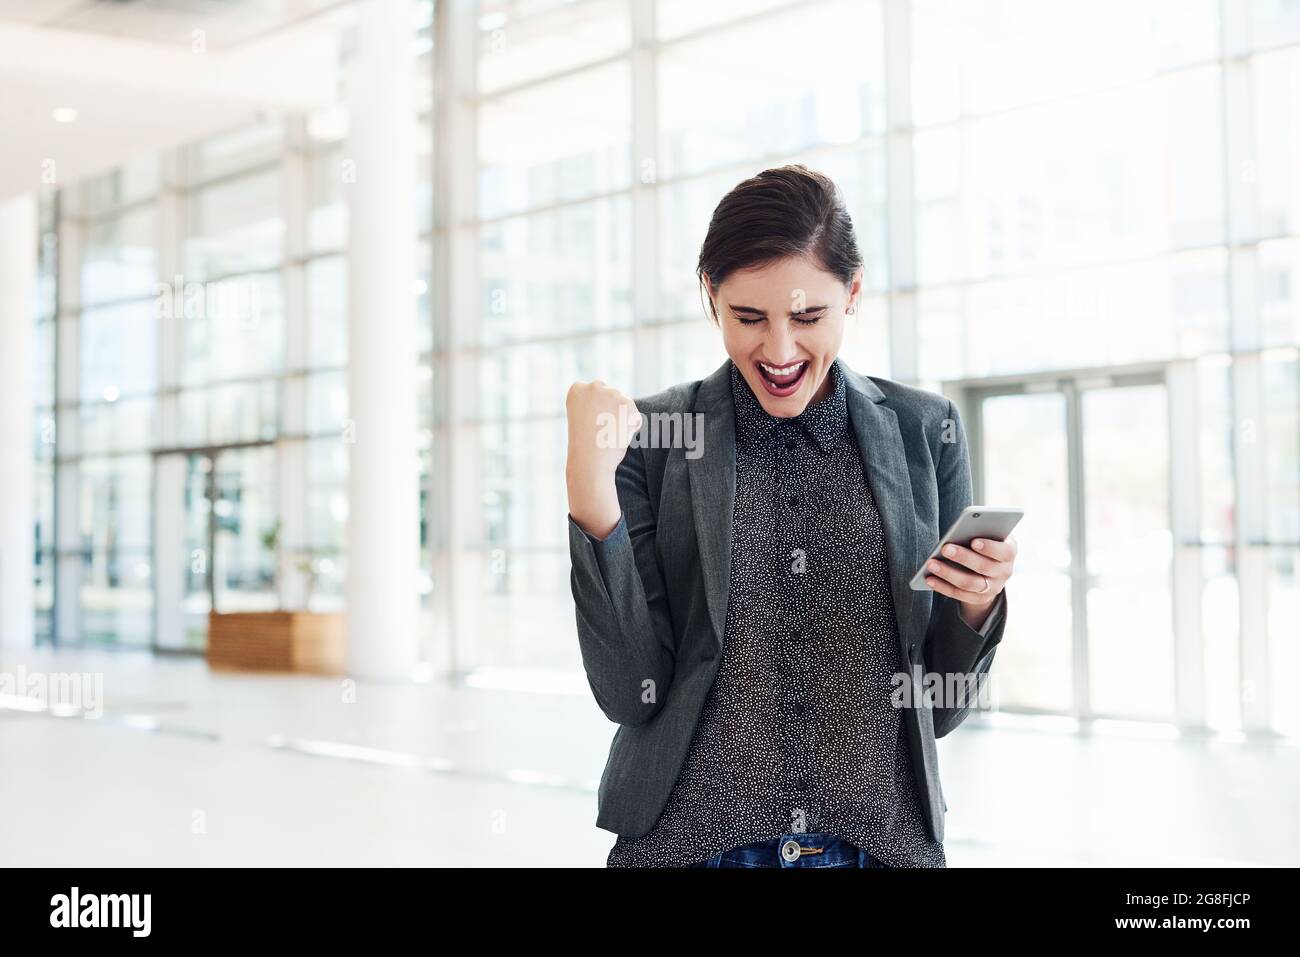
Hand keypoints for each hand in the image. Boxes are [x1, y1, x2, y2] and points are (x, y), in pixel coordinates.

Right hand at [565, 380, 639, 538]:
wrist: (589, 467)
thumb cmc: (583, 454)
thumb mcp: (583, 425)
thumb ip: (593, 409)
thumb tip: (612, 404)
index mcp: (574, 388)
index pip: (595, 390)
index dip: (597, 414)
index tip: (590, 429)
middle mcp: (593, 386)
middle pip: (613, 396)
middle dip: (612, 416)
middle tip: (601, 437)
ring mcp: (611, 394)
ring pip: (626, 406)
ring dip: (623, 423)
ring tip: (608, 439)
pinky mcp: (628, 406)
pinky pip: (636, 416)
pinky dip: (632, 429)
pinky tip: (618, 439)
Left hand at [923, 535, 1016, 629]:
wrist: (989, 567)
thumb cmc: (984, 541)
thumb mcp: (987, 534)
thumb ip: (978, 531)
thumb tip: (957, 532)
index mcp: (1009, 552)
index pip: (1004, 551)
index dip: (990, 548)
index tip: (974, 542)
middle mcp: (1005, 571)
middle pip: (984, 567)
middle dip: (963, 557)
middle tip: (945, 548)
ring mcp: (993, 588)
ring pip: (970, 583)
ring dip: (948, 573)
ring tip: (931, 563)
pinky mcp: (980, 599)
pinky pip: (960, 595)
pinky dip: (943, 587)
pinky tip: (929, 578)